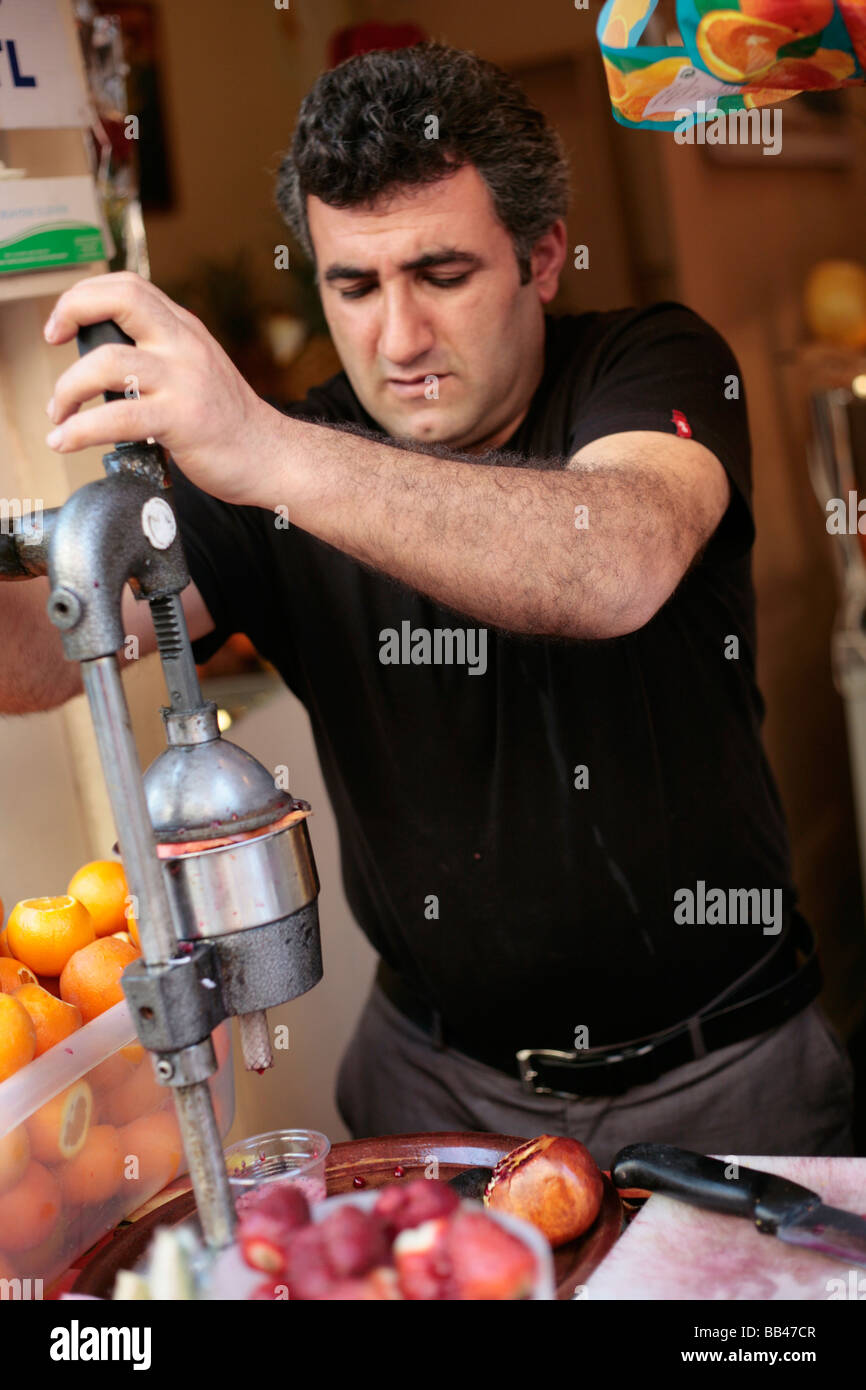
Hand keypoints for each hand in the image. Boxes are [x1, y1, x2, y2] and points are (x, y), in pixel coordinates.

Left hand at [43, 271, 274, 505]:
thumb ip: (160, 354)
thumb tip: (103, 359)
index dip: (86, 294)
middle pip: (122, 299)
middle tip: (53, 339)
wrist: (270, 456)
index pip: (129, 286)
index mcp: (185, 330)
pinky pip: (118, 417)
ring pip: (109, 363)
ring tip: (59, 412)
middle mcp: (184, 346)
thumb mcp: (196, 369)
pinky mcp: (182, 419)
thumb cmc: (228, 421)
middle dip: (72, 310)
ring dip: (68, 387)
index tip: (63, 322)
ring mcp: (184, 381)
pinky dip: (80, 430)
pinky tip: (66, 440)